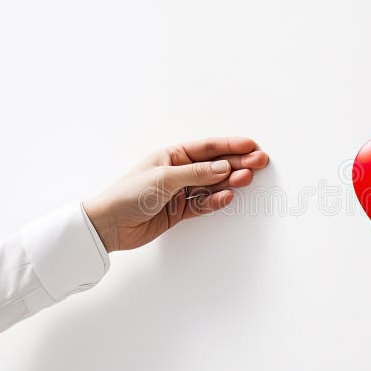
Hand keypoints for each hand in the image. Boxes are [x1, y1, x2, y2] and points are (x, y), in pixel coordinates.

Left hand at [83, 137, 268, 252]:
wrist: (110, 224)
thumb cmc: (129, 194)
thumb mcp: (164, 178)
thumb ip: (197, 173)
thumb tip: (223, 167)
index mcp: (172, 155)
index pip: (207, 148)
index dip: (230, 146)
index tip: (251, 146)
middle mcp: (179, 171)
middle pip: (215, 165)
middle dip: (238, 162)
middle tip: (260, 162)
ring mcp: (181, 192)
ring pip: (213, 185)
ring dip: (231, 181)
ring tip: (248, 177)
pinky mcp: (180, 211)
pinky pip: (204, 204)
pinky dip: (216, 201)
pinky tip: (228, 197)